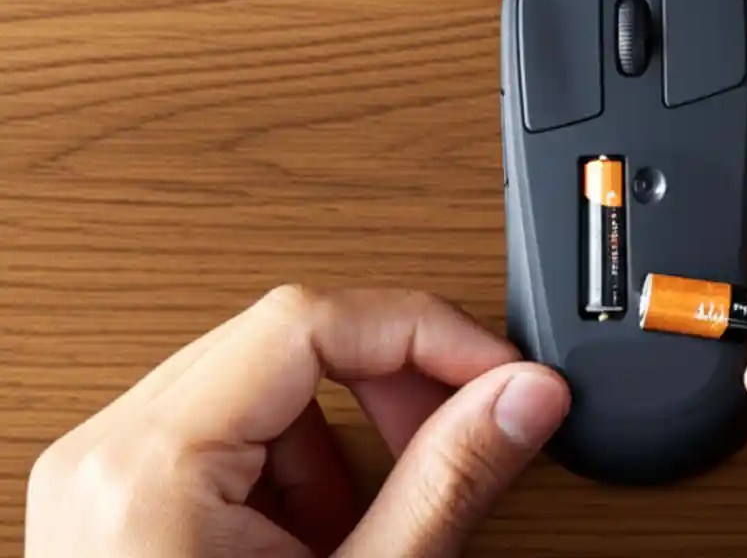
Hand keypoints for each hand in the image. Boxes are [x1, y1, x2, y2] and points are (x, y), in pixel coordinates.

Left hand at [26, 286, 569, 556]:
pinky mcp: (125, 494)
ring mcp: (110, 470)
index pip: (310, 321)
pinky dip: (298, 468)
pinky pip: (235, 433)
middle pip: (288, 340)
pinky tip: (315, 540)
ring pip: (266, 383)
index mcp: (153, 462)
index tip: (494, 369)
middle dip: (392, 383)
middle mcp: (113, 449)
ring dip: (343, 434)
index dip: (424, 330)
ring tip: (367, 522)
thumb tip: (525, 396)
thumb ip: (449, 480)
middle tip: (457, 432)